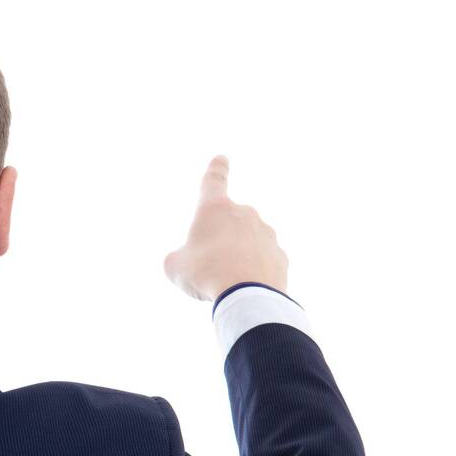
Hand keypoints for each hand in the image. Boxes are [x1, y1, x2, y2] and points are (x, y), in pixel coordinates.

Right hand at [163, 156, 287, 301]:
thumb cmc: (205, 274)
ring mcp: (266, 234)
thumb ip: (178, 257)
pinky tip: (246, 288)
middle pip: (229, 222)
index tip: (221, 159)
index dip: (216, 170)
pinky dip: (254, 271)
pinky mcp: (280, 256)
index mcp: (215, 209)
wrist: (247, 296)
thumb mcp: (175, 267)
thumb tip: (185, 259)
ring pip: (248, 242)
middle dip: (221, 239)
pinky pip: (262, 261)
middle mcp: (244, 214)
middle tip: (209, 265)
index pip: (214, 182)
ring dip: (238, 256)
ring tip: (227, 282)